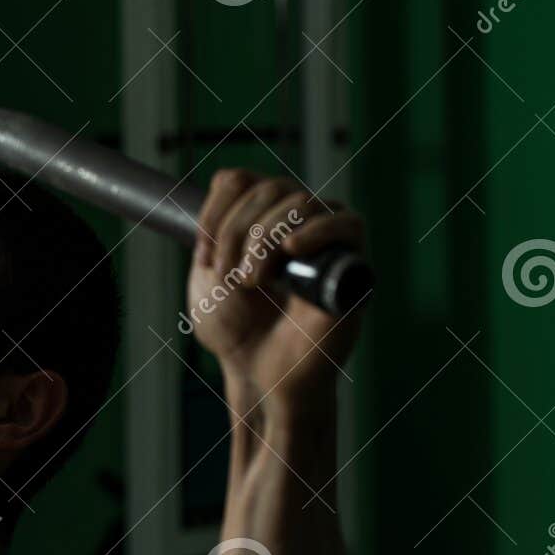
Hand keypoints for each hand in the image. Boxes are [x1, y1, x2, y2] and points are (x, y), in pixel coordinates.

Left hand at [187, 169, 365, 399]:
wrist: (259, 373)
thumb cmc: (235, 331)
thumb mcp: (205, 276)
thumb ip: (215, 230)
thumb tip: (229, 182)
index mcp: (257, 223)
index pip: (240, 181)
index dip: (217, 208)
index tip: (203, 250)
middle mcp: (293, 224)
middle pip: (268, 188)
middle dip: (236, 230)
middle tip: (227, 275)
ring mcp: (324, 241)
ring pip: (300, 201)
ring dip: (264, 239)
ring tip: (252, 282)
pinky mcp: (351, 264)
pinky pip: (348, 222)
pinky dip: (317, 229)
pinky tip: (292, 250)